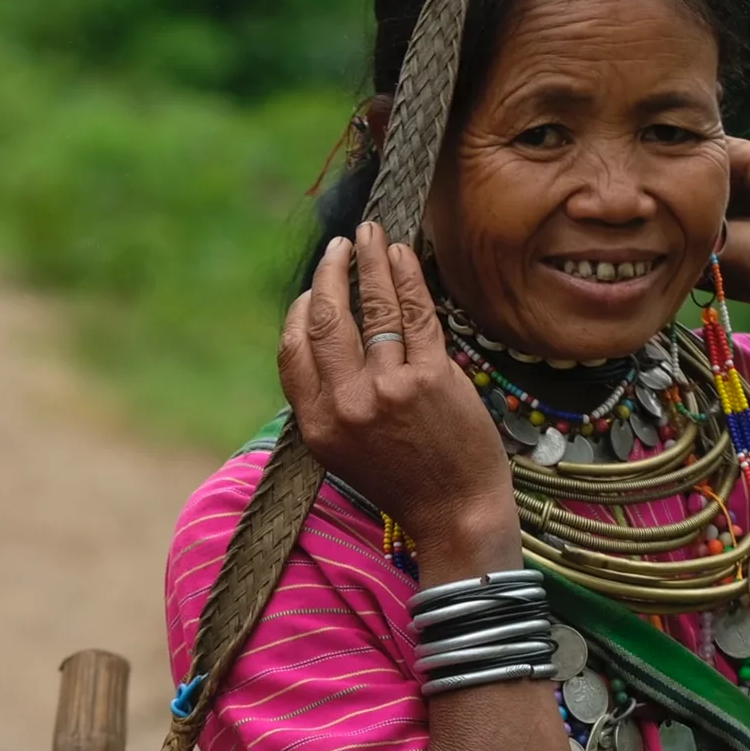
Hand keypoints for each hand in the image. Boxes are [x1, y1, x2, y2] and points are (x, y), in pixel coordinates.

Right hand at [281, 222, 519, 572]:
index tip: (315, 289)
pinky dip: (406, 276)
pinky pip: (414, 313)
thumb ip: (330, 401)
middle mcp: (346, 404)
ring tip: (371, 235)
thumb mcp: (345, 451)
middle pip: (327, 319)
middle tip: (340, 247)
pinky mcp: (431, 378)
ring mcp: (388, 389)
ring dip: (370, 261)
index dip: (301, 311)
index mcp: (317, 425)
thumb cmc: (404, 483)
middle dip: (331, 273)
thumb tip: (323, 339)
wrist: (456, 515)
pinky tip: (402, 256)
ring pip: (372, 307)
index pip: (293, 350)